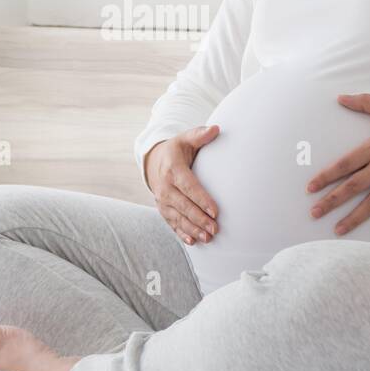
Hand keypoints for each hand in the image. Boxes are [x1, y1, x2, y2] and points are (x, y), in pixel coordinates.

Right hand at [145, 125, 221, 245]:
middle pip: (183, 206)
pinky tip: (193, 241)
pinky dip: (182, 233)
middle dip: (199, 219)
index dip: (201, 200)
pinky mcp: (163, 209)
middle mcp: (165, 186)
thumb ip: (199, 135)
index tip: (215, 211)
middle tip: (215, 229)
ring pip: (178, 217)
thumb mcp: (185, 138)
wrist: (154, 161)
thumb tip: (215, 129)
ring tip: (208, 238)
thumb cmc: (177, 150)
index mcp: (172, 169)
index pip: (189, 187)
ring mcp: (162, 200)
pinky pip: (172, 223)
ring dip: (192, 229)